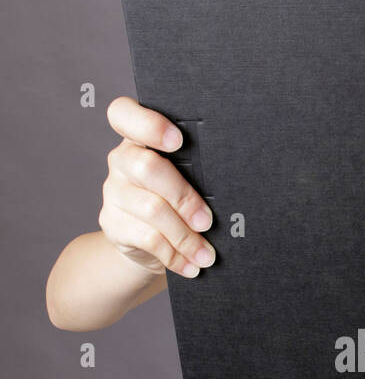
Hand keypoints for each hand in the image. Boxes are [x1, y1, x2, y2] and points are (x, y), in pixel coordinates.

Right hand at [99, 96, 215, 278]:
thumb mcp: (188, 177)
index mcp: (140, 137)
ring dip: (185, 236)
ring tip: (208, 254)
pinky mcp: (112, 223)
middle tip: (208, 221)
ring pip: (151, 209)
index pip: (124, 114)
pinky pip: (147, 238)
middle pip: (146, 168)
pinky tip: (191, 265)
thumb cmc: (178, 200)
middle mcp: (122, 159)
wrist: (149, 244)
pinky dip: (175, 255)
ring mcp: (114, 191)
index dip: (149, 124)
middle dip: (183, 196)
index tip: (178, 141)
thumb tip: (237, 184)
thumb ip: (197, 169)